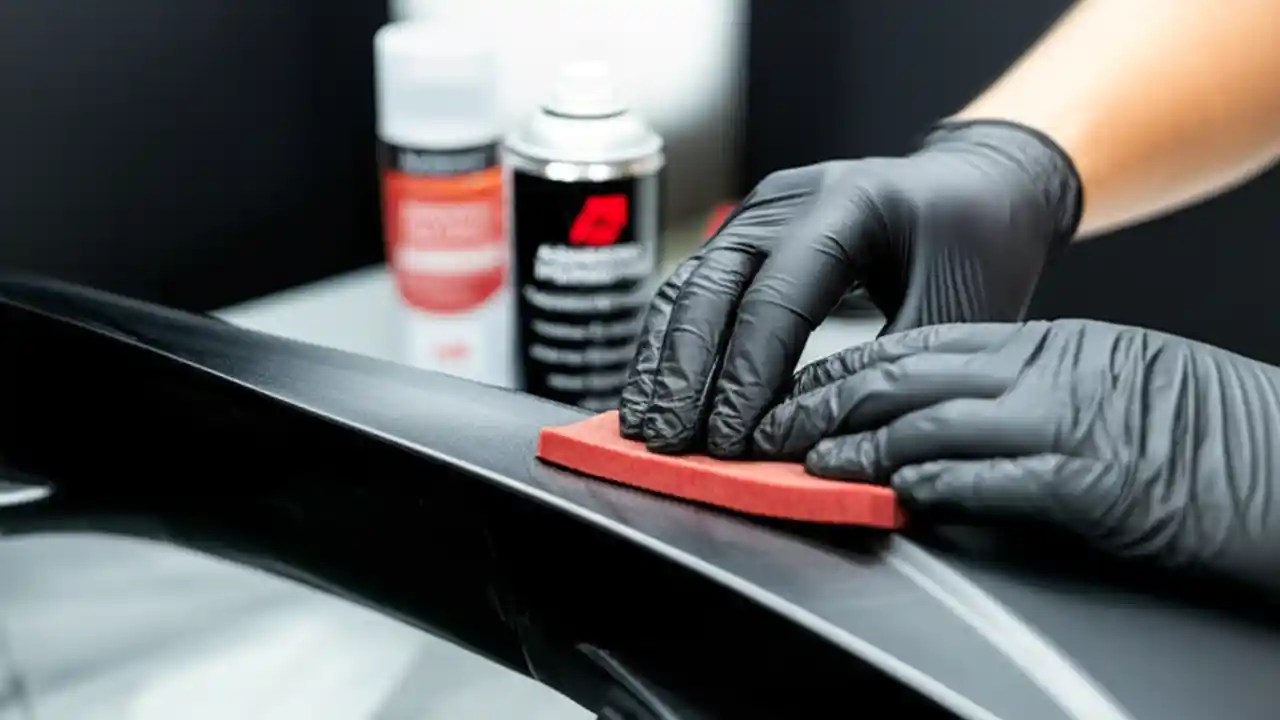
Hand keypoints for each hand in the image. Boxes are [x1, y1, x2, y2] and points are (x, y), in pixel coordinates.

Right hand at [620, 120, 1081, 455]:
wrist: (981, 183)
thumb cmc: (979, 245)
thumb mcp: (960, 311)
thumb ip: (891, 372)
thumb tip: (821, 445)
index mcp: (849, 205)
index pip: (777, 297)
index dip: (747, 375)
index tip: (731, 441)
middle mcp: (790, 199)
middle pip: (712, 285)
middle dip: (685, 372)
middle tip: (668, 440)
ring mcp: (760, 210)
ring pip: (689, 284)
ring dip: (663, 360)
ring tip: (643, 425)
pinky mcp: (747, 232)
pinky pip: (695, 287)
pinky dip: (671, 343)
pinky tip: (654, 391)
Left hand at [754, 320, 1279, 591]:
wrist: (1277, 455)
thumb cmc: (1194, 421)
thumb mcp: (1101, 373)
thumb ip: (1023, 384)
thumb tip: (944, 411)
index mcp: (1045, 344)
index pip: (918, 345)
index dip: (846, 367)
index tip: (799, 386)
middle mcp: (1045, 372)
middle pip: (906, 377)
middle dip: (829, 403)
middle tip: (776, 427)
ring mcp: (1065, 422)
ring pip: (933, 424)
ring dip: (862, 448)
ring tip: (814, 464)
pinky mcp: (1088, 480)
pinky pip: (992, 479)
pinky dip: (935, 486)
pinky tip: (899, 493)